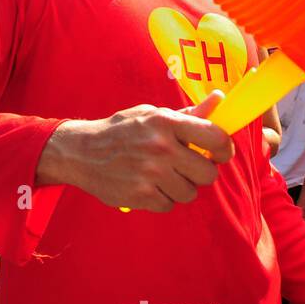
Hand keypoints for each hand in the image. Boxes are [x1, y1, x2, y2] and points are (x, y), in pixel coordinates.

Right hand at [38, 90, 233, 211]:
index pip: (215, 138)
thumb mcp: (151, 115)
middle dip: (200, 172)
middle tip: (185, 167)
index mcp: (166, 122)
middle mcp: (160, 148)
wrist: (80, 151)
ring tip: (161, 176)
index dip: (224, 149)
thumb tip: (219, 99)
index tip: (219, 153)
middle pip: (207, 173)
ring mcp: (150, 174)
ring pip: (189, 193)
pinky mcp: (140, 195)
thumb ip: (187, 114)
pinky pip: (168, 204)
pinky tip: (146, 185)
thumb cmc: (121, 131)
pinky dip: (161, 198)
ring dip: (179, 187)